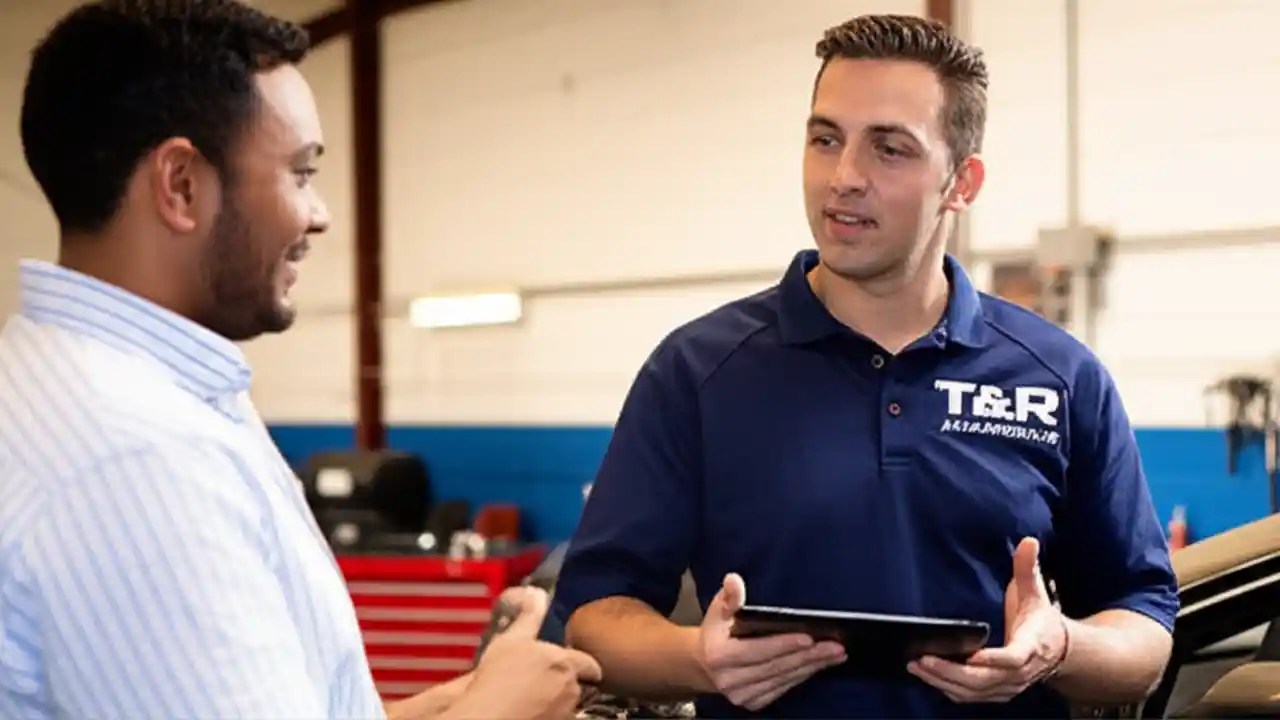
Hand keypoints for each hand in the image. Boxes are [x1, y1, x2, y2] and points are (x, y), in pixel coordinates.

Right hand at [449, 586, 601, 719]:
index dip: (584, 665)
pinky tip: (530, 713)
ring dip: (557, 702)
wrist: (490, 714)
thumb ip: (529, 616)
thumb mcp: (511, 639)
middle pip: (578, 684)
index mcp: (565, 662)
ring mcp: (566, 712)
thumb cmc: (499, 676)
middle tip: (542, 682)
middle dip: (565, 683)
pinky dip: (549, 716)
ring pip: (568, 705)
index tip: (578, 667)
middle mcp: (572, 688)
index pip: (589, 664)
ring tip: (532, 700)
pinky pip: (558, 719)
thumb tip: (537, 594)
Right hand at [697, 573, 845, 710]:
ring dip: (811, 667)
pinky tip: (818, 665)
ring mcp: (741, 695)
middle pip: (776, 667)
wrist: (704, 664)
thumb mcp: (718, 610)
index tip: (808, 637)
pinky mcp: (753, 702)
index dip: (783, 644)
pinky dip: (803, 676)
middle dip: (808, 656)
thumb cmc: (716, 632)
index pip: (757, 651)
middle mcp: (729, 680)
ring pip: (783, 679)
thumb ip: (729, 596)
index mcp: (719, 656)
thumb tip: (734, 580)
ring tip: (835, 654)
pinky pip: (783, 689)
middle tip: (835, 646)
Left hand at [908, 537, 1067, 703]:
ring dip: (944, 682)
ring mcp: (1008, 686)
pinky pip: (971, 697)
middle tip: (922, 659)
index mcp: (1030, 647)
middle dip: (952, 672)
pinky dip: (949, 688)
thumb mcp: (1036, 593)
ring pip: (974, 692)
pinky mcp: (997, 692)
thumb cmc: (1041, 620)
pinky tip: (928, 676)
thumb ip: (1028, 568)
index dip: (991, 659)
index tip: (968, 655)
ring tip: (916, 666)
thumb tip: (1029, 542)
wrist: (1059, 651)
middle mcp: (1019, 673)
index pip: (1011, 659)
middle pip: (984, 680)